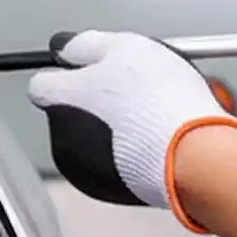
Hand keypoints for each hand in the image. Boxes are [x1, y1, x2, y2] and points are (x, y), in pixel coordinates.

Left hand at [27, 30, 236, 232]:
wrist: (194, 153)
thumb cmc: (161, 99)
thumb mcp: (123, 47)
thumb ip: (86, 45)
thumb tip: (67, 48)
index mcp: (60, 100)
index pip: (41, 85)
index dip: (67, 73)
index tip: (88, 69)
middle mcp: (64, 139)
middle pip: (70, 112)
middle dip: (95, 101)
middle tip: (133, 90)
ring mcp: (86, 170)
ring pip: (94, 139)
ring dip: (116, 127)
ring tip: (153, 116)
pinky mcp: (113, 191)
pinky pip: (116, 163)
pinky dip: (131, 152)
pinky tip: (158, 141)